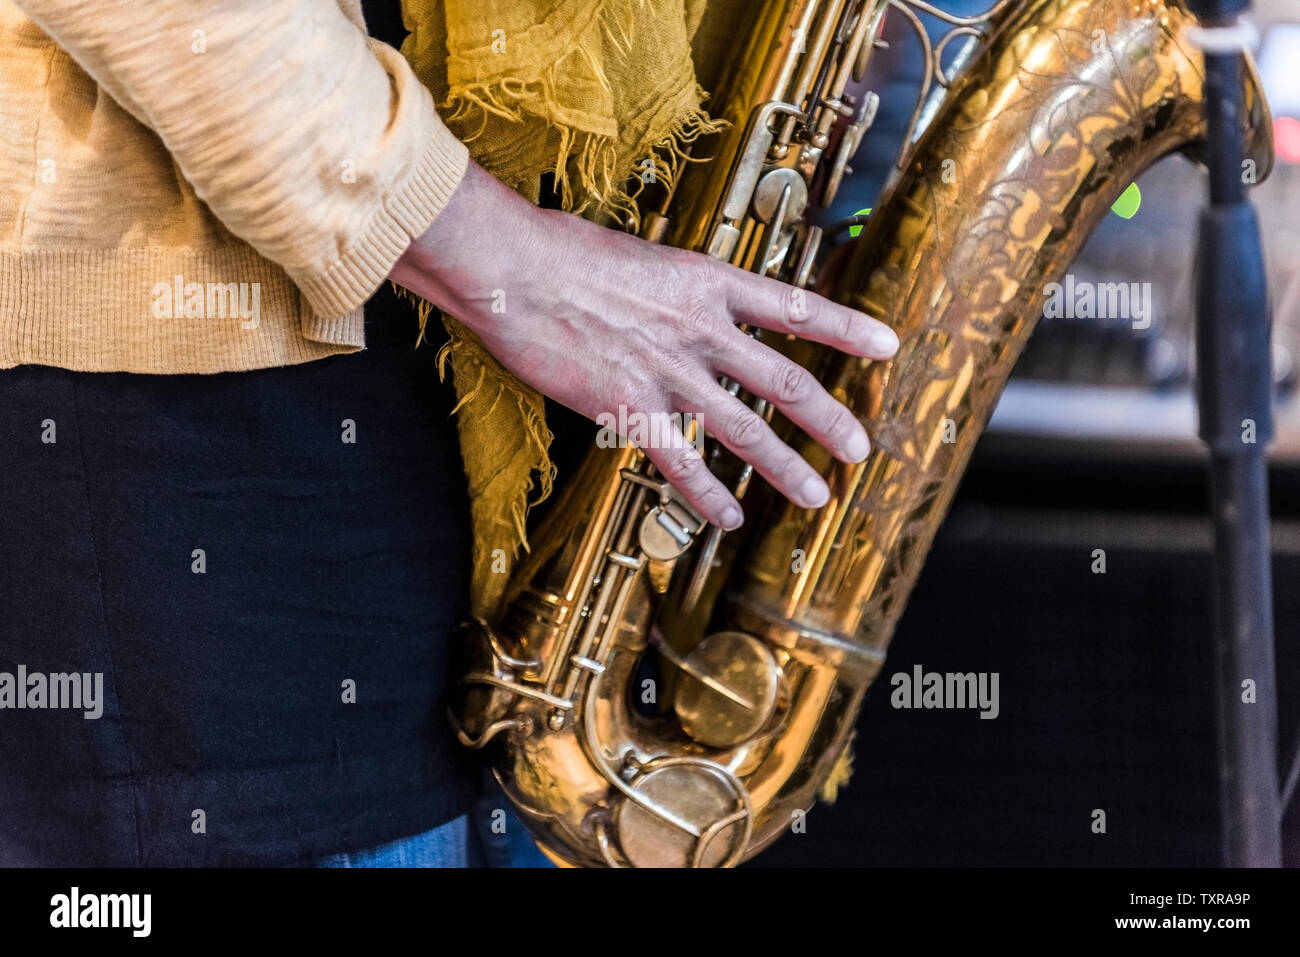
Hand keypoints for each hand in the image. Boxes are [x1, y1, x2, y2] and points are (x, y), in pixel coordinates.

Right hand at [389, 160, 898, 530]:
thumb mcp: (632, 253)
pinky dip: (707, 492)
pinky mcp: (629, 407)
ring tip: (816, 494)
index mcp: (705, 281)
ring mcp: (668, 372)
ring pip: (744, 428)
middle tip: (860, 446)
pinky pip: (680, 460)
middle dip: (828, 418)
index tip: (887, 344)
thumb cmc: (558, 249)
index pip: (793, 307)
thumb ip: (662, 286)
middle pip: (783, 380)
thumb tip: (664, 301)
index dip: (846, 328)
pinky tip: (728, 515)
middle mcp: (699, 330)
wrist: (511, 267)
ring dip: (785, 466)